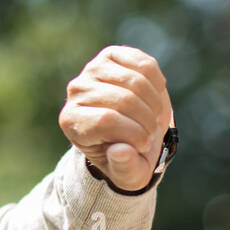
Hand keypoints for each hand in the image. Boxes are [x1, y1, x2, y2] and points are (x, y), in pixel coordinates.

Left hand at [58, 45, 174, 191]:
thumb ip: (125, 168)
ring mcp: (92, 70)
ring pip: (137, 81)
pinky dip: (158, 83)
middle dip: (148, 121)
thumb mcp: (128, 174)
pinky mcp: (112, 55)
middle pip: (124, 100)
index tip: (142, 145)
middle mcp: (76, 92)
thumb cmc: (127, 156)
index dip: (135, 134)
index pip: (106, 121)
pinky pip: (145, 64)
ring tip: (151, 116)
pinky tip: (153, 95)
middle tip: (150, 132)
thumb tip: (120, 150)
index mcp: (71, 122)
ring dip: (155, 103)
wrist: (131, 131)